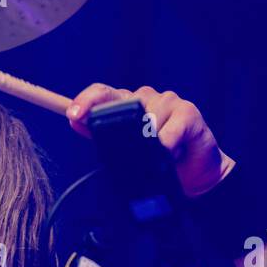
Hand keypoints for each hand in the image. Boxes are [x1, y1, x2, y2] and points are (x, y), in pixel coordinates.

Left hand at [65, 84, 234, 197]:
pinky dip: (166, 146)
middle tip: (112, 141)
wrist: (193, 173)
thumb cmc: (158, 160)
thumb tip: (76, 123)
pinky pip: (169, 131)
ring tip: (156, 157)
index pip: (103, 94)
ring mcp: (168, 102)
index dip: (87, 100)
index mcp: (127, 105)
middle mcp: (146, 99)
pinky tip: (169, 155)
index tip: (73, 114)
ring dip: (148, 144)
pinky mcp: (188, 113)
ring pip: (148, 120)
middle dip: (112, 119)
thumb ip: (102, 136)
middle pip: (124, 100)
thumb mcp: (125, 152)